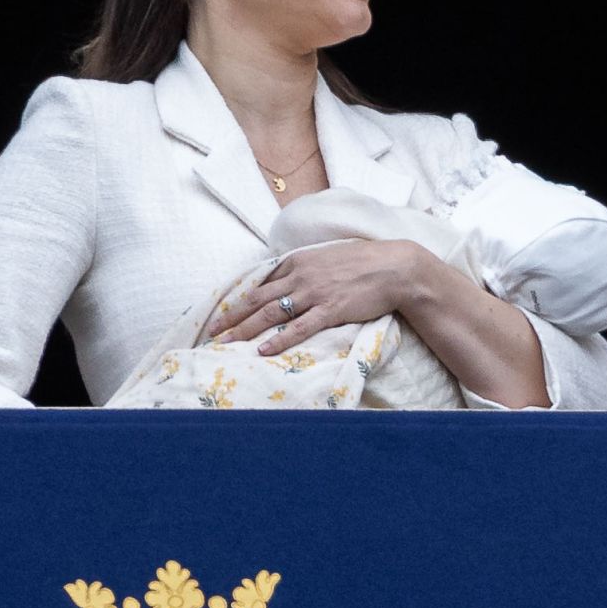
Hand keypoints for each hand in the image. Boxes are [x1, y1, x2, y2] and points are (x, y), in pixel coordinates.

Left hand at [206, 239, 421, 355]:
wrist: (394, 267)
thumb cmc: (365, 261)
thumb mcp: (328, 257)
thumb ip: (307, 268)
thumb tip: (290, 280)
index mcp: (299, 261)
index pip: (262, 283)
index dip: (240, 300)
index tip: (223, 314)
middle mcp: (301, 276)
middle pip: (258, 300)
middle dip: (232, 318)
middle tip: (212, 333)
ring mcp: (314, 293)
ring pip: (271, 314)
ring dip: (245, 330)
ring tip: (225, 344)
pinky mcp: (330, 310)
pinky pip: (298, 327)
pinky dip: (278, 339)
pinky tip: (262, 350)